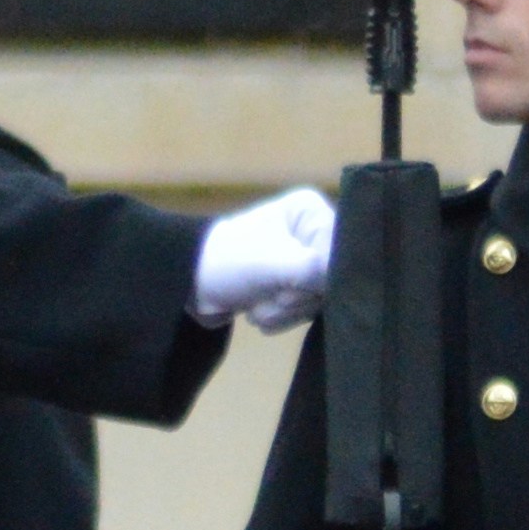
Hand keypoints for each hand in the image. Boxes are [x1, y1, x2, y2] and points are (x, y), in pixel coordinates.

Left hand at [190, 187, 336, 330]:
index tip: (290, 282)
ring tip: (255, 301)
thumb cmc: (227, 261)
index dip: (319, 276)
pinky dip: (277, 318)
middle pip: (331, 281)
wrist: (185, 285)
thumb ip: (313, 269)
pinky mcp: (290, 289)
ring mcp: (301, 263)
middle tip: (267, 291)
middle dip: (294, 296)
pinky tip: (255, 308)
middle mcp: (311, 233)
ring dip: (281, 310)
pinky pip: (300, 315)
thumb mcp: (272, 262)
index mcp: (309, 211)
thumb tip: (343, 282)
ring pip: (315, 302)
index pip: (340, 252)